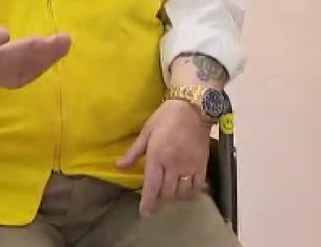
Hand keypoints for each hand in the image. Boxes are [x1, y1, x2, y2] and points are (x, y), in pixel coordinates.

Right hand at [0, 0, 70, 96]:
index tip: (4, 34)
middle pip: (11, 57)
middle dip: (32, 48)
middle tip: (56, 38)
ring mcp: (4, 76)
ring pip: (27, 66)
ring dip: (47, 55)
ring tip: (65, 41)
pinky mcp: (16, 81)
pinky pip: (34, 71)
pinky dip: (48, 60)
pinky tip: (62, 49)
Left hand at [116, 99, 210, 215]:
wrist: (193, 107)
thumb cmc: (166, 117)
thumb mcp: (146, 132)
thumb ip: (133, 152)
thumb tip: (119, 166)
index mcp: (157, 156)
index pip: (152, 186)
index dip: (148, 202)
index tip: (145, 213)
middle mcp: (173, 164)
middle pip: (167, 193)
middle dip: (160, 201)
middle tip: (156, 203)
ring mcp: (189, 165)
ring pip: (182, 192)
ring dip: (174, 197)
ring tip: (169, 196)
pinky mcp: (202, 164)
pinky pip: (197, 185)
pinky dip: (191, 192)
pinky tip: (186, 191)